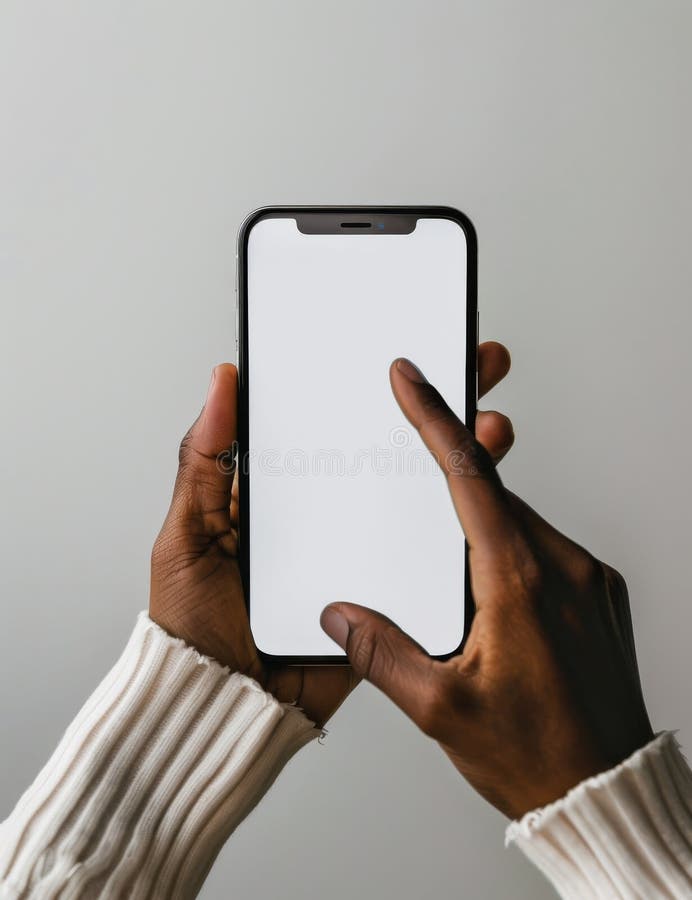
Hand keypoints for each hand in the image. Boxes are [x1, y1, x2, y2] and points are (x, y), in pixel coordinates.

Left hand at [149, 343, 512, 726]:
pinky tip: (488, 501)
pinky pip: (423, 561)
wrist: (223, 706)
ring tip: (492, 425)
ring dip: (461, 460)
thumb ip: (204, 461)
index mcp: (285, 492)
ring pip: (417, 499)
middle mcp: (330, 515)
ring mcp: (360, 553)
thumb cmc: (194, 622)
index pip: (334, 424)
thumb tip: (224, 380)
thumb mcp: (187, 533)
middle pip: (387, 451)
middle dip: (438, 408)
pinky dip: (458, 532)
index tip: (409, 349)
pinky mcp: (383, 596)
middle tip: (474, 366)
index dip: (372, 387)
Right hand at [320, 358, 652, 815]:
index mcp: (520, 581)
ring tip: (457, 590)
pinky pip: (547, 552)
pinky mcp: (601, 597)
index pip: (468, 477)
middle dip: (450, 487)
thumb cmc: (534, 757)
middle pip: (494, 497)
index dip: (434, 419)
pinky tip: (496, 605)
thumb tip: (338, 616)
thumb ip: (381, 654)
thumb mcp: (439, 710)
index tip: (412, 378)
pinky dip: (513, 557)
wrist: (607, 793)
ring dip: (482, 532)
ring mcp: (590, 580)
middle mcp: (563, 567)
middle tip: (413, 496)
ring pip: (520, 526)